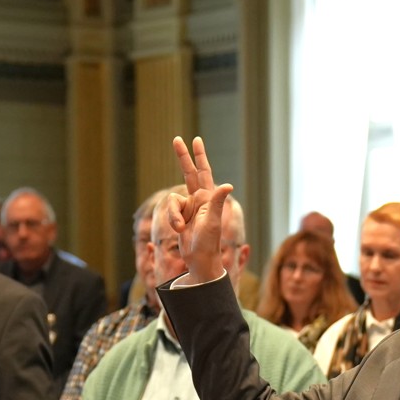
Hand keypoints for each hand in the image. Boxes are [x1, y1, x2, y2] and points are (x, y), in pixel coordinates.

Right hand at [169, 136, 235, 282]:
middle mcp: (199, 200)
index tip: (196, 140)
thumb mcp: (213, 221)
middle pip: (188, 173)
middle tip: (176, 139)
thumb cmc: (209, 242)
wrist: (200, 260)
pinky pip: (171, 212)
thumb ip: (217, 201)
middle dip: (182, 157)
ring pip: (173, 201)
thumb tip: (228, 184)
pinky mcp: (180, 217)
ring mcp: (189, 208)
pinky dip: (173, 221)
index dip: (199, 156)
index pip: (203, 171)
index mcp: (208, 197)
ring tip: (182, 229)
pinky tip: (180, 231)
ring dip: (174, 215)